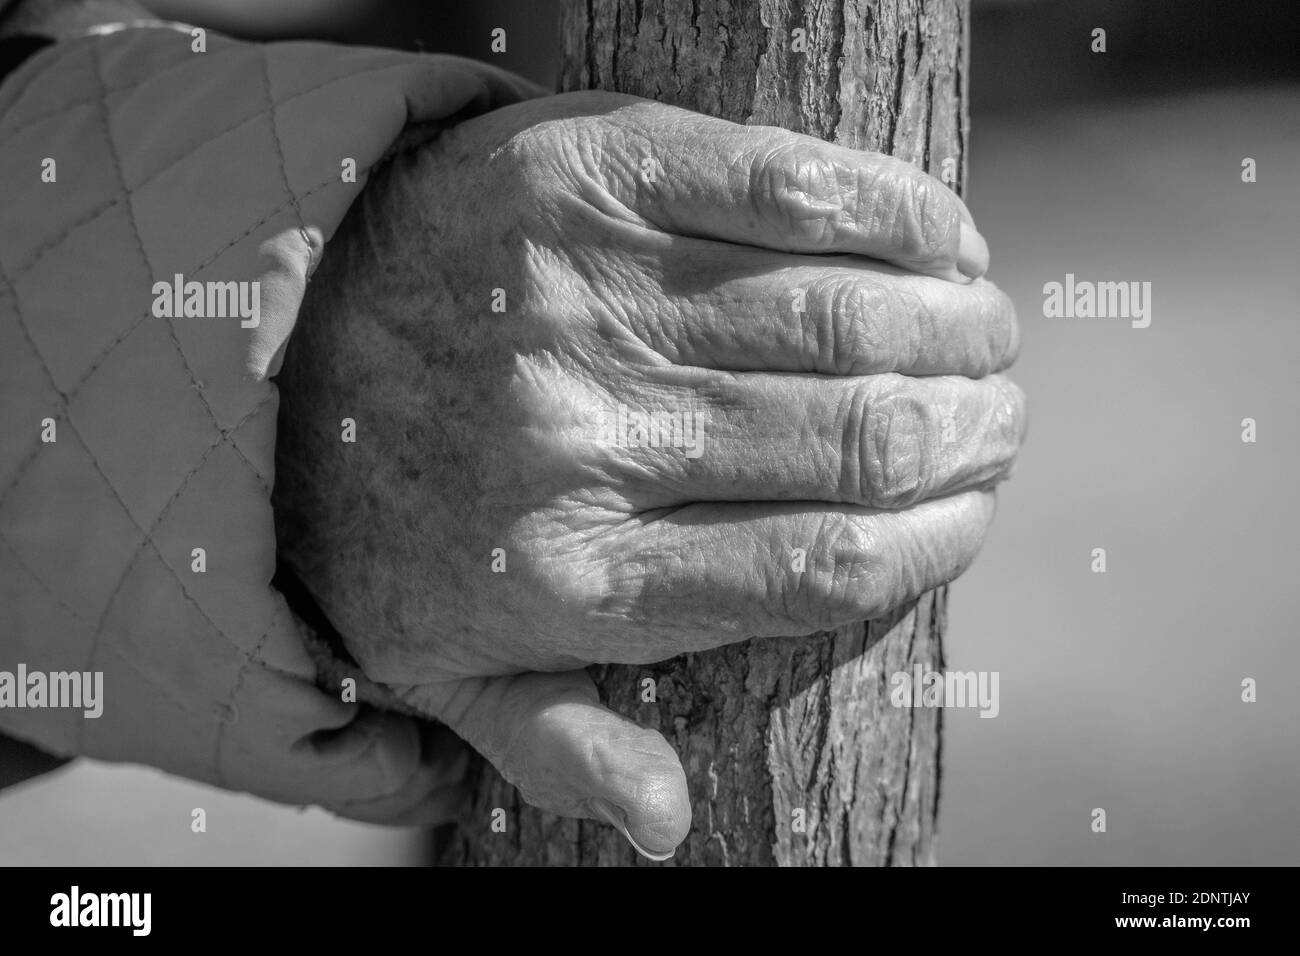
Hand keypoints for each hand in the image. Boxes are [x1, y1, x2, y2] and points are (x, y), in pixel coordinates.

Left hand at [272, 91, 1024, 857]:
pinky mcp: (581, 172)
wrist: (280, 329)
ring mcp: (581, 292)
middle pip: (851, 438)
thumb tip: (671, 825)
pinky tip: (939, 231)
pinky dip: (890, 207)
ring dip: (951, 323)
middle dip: (966, 427)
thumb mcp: (448, 660)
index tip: (978, 507)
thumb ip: (559, 741)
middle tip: (1002, 413)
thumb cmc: (392, 510)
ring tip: (986, 329)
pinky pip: (777, 184)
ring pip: (834, 313)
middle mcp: (582, 435)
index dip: (934, 536)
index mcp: (572, 572)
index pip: (818, 567)